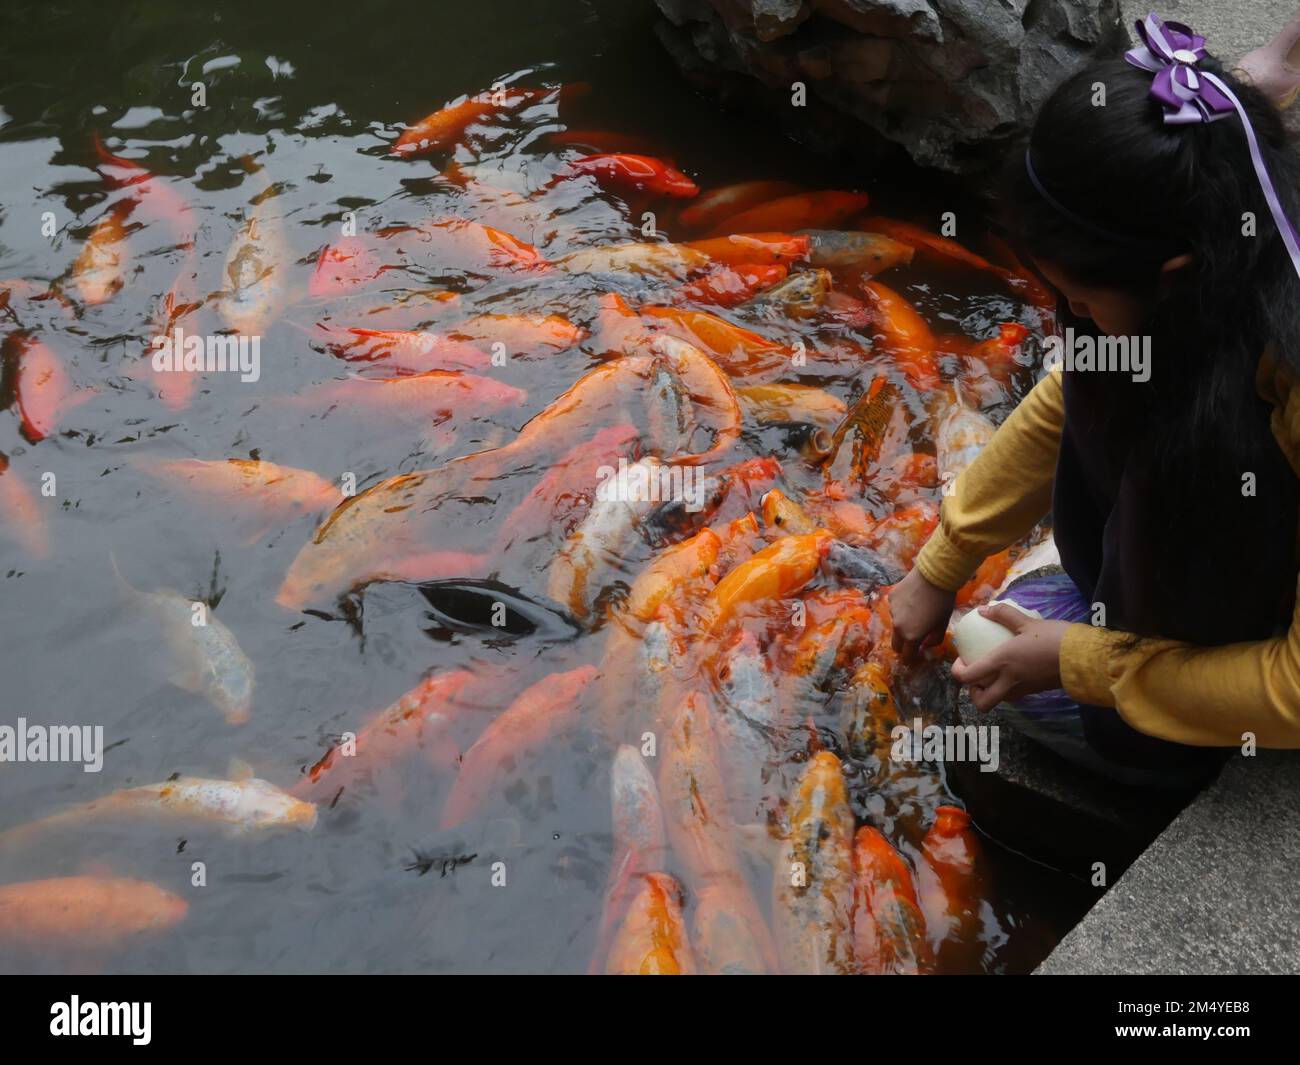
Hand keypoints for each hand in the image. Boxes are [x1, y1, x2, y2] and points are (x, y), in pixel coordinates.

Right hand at [889, 566, 955, 662]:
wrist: (935, 575)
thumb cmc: (943, 602)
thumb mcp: (943, 624)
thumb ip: (933, 640)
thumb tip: (924, 646)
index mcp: (912, 636)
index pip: (907, 656)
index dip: (911, 659)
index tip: (916, 656)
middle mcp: (898, 626)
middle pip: (895, 644)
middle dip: (903, 646)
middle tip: (914, 640)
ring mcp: (892, 611)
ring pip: (896, 624)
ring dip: (904, 624)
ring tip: (918, 611)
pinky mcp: (891, 598)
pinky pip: (895, 609)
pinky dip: (902, 609)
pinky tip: (913, 598)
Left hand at [951, 602, 1069, 710]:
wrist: (1085, 657)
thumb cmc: (1055, 638)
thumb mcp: (1027, 622)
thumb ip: (1003, 614)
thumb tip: (983, 609)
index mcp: (1002, 662)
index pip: (968, 677)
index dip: (957, 672)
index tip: (961, 660)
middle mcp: (1009, 681)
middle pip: (982, 702)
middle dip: (973, 694)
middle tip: (975, 678)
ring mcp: (1023, 689)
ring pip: (998, 700)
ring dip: (990, 691)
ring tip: (992, 673)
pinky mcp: (1035, 691)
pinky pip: (1013, 695)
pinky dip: (1007, 688)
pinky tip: (1013, 671)